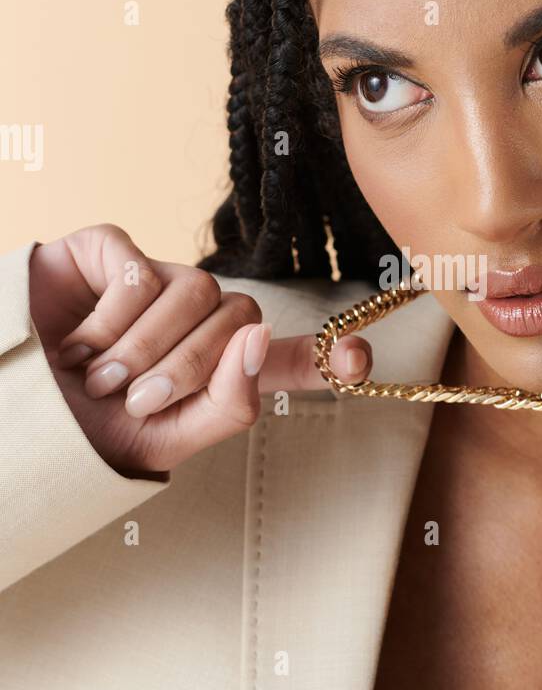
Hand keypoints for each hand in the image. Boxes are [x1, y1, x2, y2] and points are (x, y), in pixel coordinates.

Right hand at [30, 223, 372, 475]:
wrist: (15, 411)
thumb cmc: (87, 427)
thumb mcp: (164, 440)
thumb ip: (228, 404)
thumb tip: (259, 339)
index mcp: (221, 366)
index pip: (291, 354)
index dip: (330, 353)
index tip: (359, 359)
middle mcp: (199, 315)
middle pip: (240, 317)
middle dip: (186, 368)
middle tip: (132, 400)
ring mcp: (158, 278)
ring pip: (194, 291)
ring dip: (141, 350)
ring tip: (97, 378)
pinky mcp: (112, 250)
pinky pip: (138, 273)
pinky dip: (106, 321)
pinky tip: (74, 343)